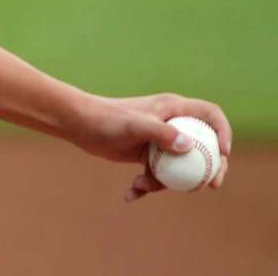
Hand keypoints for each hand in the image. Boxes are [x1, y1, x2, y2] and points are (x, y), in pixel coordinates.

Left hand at [69, 93, 230, 201]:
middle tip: (210, 185)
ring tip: (142, 184)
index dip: (223, 131)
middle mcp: (171, 123)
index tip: (223, 153)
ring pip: (180, 166)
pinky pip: (158, 174)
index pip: (210, 114)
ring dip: (166, 182)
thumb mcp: (133, 126)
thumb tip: (189, 146)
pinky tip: (131, 194)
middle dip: (210, 167)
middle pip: (203, 145)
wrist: (79, 125)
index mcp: (173, 108)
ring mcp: (160, 140)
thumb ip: (160, 134)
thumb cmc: (106, 119)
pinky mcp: (147, 155)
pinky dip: (147, 185)